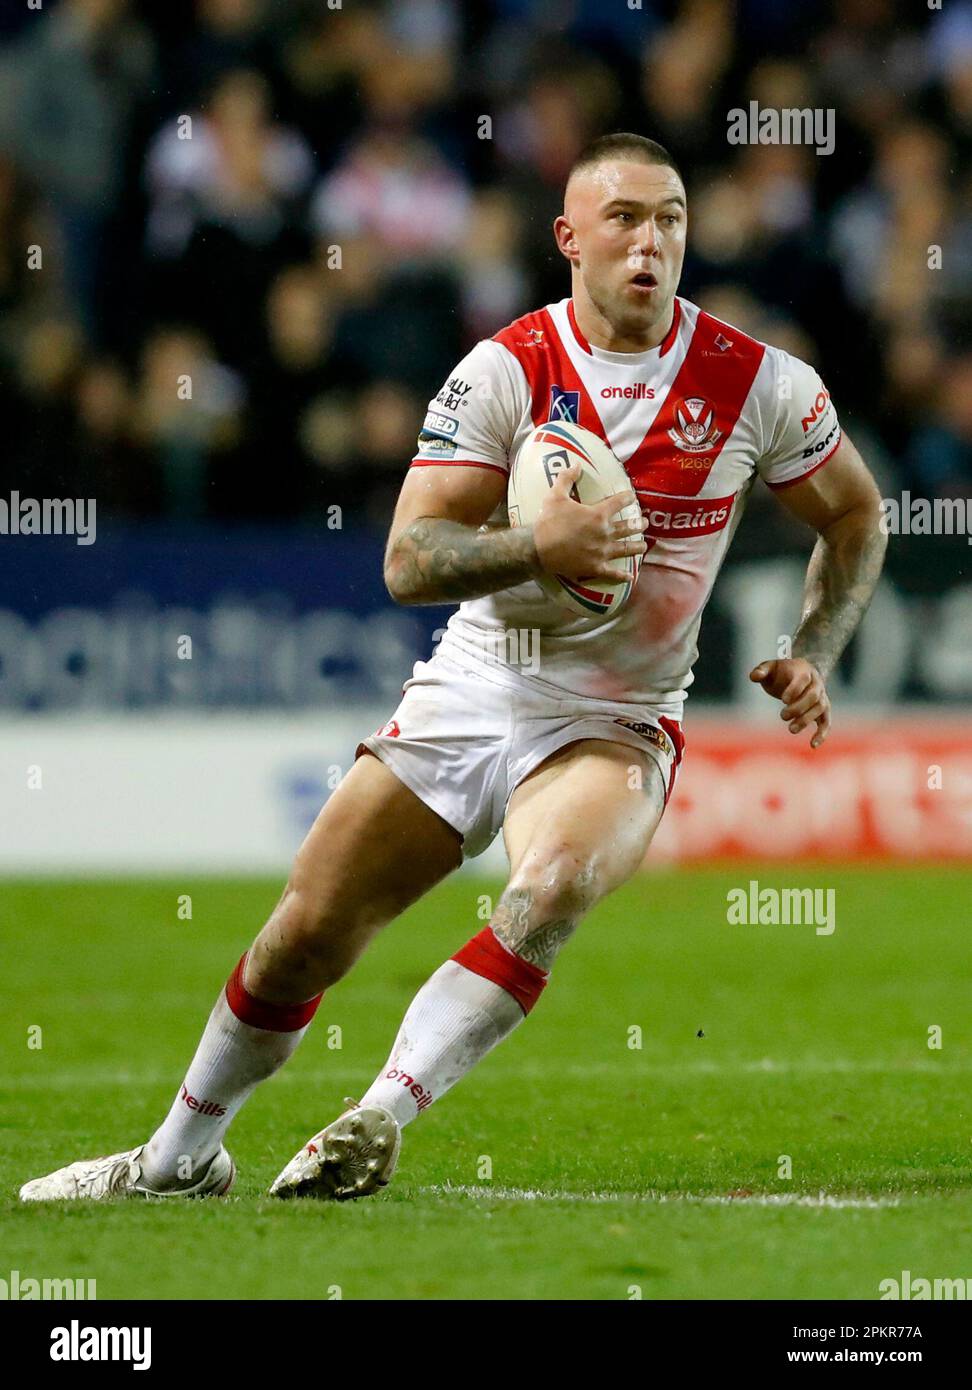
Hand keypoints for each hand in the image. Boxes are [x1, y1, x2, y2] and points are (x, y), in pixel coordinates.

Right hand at [532, 462, 646, 583]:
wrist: (538, 549)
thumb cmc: (548, 521)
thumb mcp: (555, 495)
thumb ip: (567, 478)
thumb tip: (576, 464)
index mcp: (598, 514)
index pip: (619, 502)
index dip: (628, 498)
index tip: (632, 497)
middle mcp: (605, 533)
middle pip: (628, 527)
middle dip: (639, 524)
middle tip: (644, 523)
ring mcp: (602, 552)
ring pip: (626, 549)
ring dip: (637, 546)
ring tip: (644, 545)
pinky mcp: (595, 568)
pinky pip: (612, 573)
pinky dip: (622, 576)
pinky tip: (630, 576)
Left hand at [749, 658, 830, 747]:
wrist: (800, 673)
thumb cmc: (782, 671)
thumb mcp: (770, 667)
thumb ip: (761, 670)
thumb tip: (753, 677)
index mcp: (803, 671)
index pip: (803, 680)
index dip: (795, 690)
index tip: (783, 700)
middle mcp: (816, 683)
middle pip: (813, 696)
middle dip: (799, 707)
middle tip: (782, 716)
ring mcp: (822, 696)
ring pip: (820, 708)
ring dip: (807, 720)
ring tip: (791, 729)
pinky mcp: (823, 709)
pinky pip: (826, 721)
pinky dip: (822, 733)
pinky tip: (813, 745)